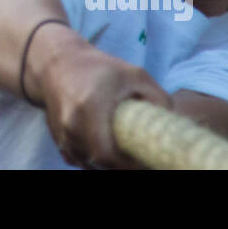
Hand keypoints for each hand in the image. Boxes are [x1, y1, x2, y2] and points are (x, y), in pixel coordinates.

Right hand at [32, 33, 170, 168]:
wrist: (56, 62)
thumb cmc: (98, 67)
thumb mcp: (134, 74)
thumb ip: (157, 97)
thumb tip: (172, 124)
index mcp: (89, 107)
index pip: (106, 153)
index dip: (127, 165)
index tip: (145, 162)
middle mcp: (70, 123)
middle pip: (98, 163)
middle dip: (120, 165)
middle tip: (138, 160)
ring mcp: (60, 132)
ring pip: (87, 163)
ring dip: (106, 163)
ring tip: (123, 152)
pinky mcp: (56, 137)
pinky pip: (77, 158)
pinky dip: (91, 159)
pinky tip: (104, 146)